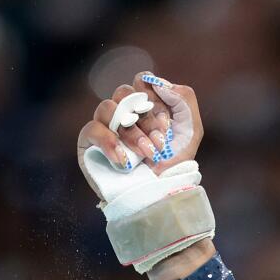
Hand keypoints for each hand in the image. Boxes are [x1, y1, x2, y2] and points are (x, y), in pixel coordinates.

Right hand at [76, 73, 203, 198]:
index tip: (167, 124)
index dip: (154, 98)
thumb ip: (184, 99)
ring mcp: (104, 126)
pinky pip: (92, 129)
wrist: (158, 197)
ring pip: (109, 108)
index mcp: (144, 106)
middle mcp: (122, 113)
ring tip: (148, 154)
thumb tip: (158, 82)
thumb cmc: (173, 166)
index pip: (141, 83)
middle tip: (160, 143)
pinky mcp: (88, 142)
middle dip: (145, 119)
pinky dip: (110, 143)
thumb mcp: (191, 131)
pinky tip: (125, 161)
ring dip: (132, 134)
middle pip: (125, 93)